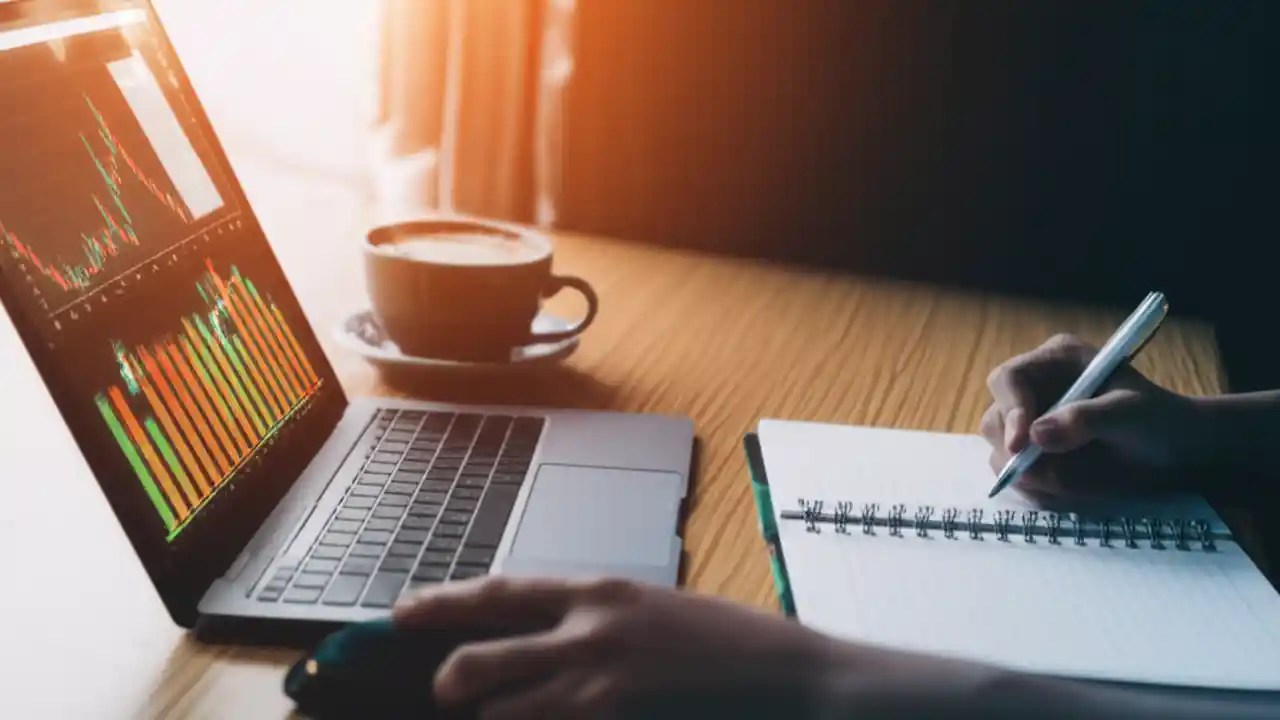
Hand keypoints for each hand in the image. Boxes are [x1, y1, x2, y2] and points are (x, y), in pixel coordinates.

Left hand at [393, 577, 995, 718]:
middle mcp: (587, 630)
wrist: (791, 677)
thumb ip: (599, 622)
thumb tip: (552, 637)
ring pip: (501, 714)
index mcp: (599, 591)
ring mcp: (598, 683)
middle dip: (451, 682)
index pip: (499, 592)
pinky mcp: (613, 719)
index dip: (442, 602)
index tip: (402, 613)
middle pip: (478, 661)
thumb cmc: (729, 645)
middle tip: (447, 692)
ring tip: (505, 719)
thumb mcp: (657, 612)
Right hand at [979, 333, 1206, 500]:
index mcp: (1054, 361)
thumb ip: (1086, 420)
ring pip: (1002, 454)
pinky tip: (1074, 488)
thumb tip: (1037, 436)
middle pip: (994, 420)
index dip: (1010, 411)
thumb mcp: (1131, 414)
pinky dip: (1040, 489)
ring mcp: (1029, 424)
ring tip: (1077, 482)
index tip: (1021, 445)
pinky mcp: (1032, 455)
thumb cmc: (1156, 420)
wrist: (1172, 450)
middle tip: (1046, 475)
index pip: (1009, 380)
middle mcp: (1033, 389)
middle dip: (1017, 452)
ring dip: (1034, 475)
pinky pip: (1018, 477)